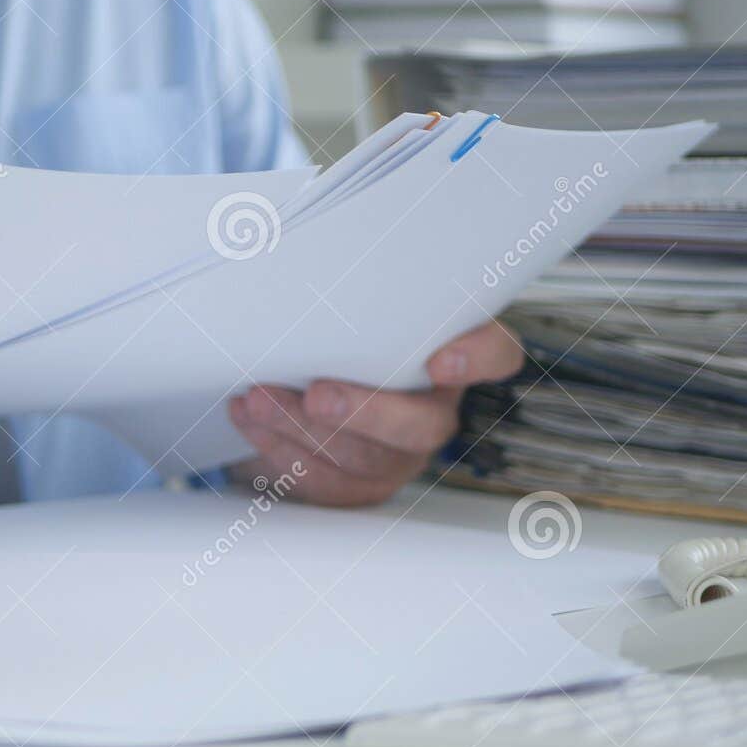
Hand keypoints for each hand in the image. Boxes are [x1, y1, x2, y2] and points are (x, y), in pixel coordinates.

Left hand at [227, 322, 522, 506]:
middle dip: (363, 412)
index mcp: (450, 356)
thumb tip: (302, 259)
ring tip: (257, 399)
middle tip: (316, 394)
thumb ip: (356, 294)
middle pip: (419, 425)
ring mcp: (397, 456)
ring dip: (300, 428)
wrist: (296, 389)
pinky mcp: (357, 487)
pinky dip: (278, 449)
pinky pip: (324, 482)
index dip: (477, 359)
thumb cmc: (337, 337)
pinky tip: (250, 418)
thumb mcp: (353, 307)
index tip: (440, 360)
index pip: (495, 354)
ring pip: (360, 457)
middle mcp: (432, 411)